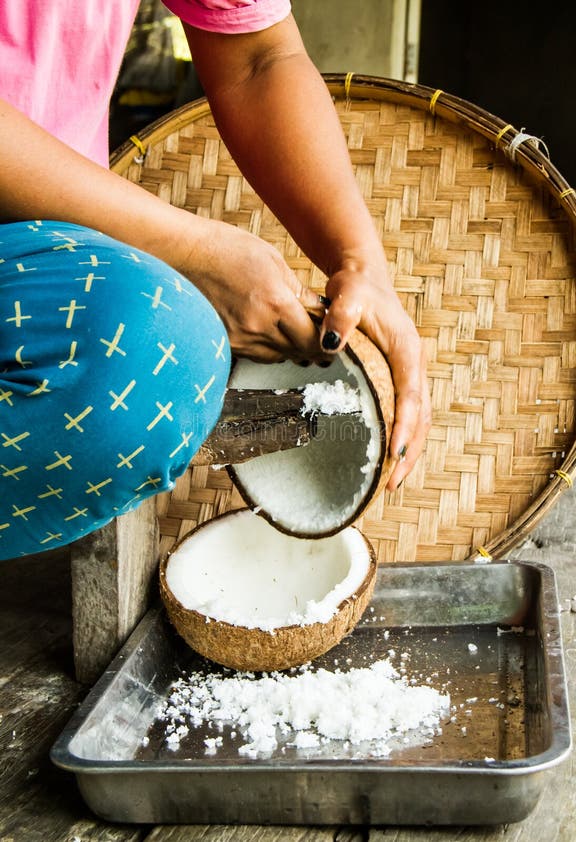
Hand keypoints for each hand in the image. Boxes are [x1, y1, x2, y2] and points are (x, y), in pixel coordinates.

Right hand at [179, 217, 327, 363]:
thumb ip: (299, 292)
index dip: (325, 343)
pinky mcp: (225, 342)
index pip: (311, 339)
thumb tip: (320, 312)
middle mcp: (257, 327)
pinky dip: (267, 348)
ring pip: (277, 357)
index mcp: (275, 304)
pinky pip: (256, 355)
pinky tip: (268, 333)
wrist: (185, 254)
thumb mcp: (273, 262)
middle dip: (311, 348)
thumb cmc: (229, 249)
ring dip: (289, 349)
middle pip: (296, 352)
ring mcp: (238, 339)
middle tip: (319, 343)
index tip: (332, 342)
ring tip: (294, 335)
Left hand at [320, 251, 430, 490]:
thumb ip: (340, 316)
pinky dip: (401, 439)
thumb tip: (329, 344)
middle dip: (410, 453)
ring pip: (418, 421)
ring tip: (391, 484)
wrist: (364, 278)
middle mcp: (415, 366)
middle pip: (421, 417)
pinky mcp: (399, 380)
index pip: (411, 396)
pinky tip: (385, 459)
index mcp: (407, 351)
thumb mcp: (346, 294)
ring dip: (409, 452)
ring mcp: (409, 375)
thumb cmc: (354, 288)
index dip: (405, 427)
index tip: (396, 455)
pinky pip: (406, 415)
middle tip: (392, 485)